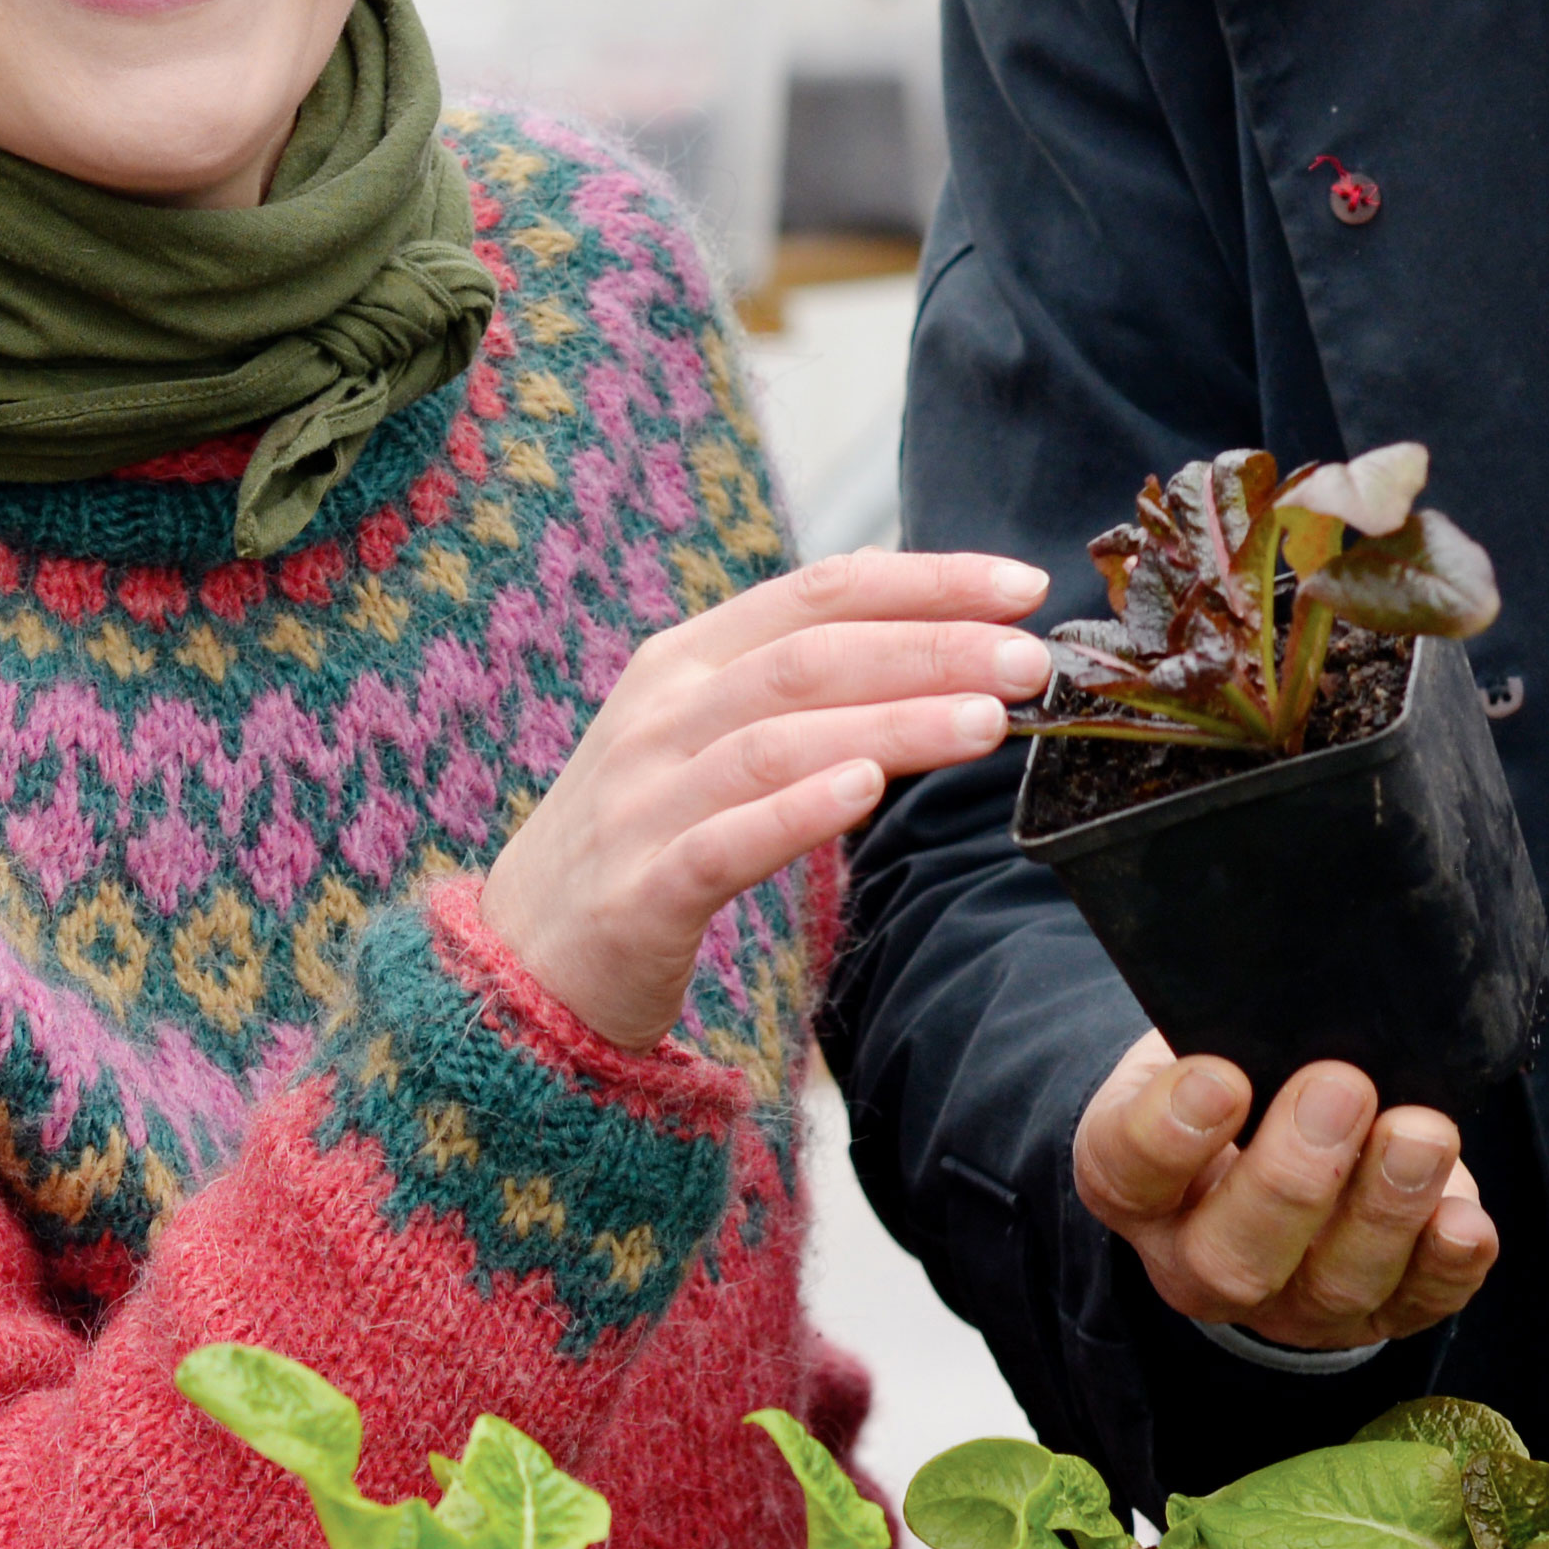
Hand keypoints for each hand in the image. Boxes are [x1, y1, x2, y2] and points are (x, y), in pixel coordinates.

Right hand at [482, 548, 1052, 1048]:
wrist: (520, 968)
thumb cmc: (648, 837)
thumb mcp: (710, 737)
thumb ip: (806, 689)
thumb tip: (948, 644)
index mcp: (687, 659)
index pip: (819, 590)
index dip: (926, 580)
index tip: (1022, 586)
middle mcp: (661, 714)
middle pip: (811, 657)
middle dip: (931, 648)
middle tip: (1029, 659)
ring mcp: (642, 800)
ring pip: (781, 741)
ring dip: (893, 724)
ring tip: (987, 722)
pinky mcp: (637, 892)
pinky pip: (725, 841)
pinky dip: (796, 811)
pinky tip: (864, 792)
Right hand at [1074, 1032, 1496, 1351]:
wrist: (1266, 1130)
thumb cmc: (1234, 1065)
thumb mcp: (1203, 1032)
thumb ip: (1232, 1021)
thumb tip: (1294, 995)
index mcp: (1133, 1178)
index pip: (1128, 1170)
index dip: (1169, 1133)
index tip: (1221, 1075)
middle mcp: (1197, 1259)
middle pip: (1228, 1259)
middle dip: (1292, 1177)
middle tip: (1340, 1088)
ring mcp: (1287, 1300)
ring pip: (1332, 1285)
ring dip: (1384, 1209)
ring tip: (1421, 1134)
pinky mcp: (1372, 1312)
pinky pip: (1412, 1306)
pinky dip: (1445, 1267)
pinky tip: (1465, 1222)